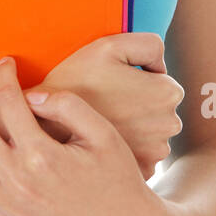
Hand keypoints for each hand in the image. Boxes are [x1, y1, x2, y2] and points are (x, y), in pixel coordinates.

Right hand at [41, 34, 183, 179]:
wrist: (46, 124)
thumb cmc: (76, 81)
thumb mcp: (109, 46)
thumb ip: (149, 45)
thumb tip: (161, 67)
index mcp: (167, 93)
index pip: (164, 82)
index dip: (138, 80)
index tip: (114, 84)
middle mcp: (169, 125)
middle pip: (160, 109)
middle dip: (140, 105)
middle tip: (107, 102)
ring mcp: (157, 151)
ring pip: (151, 133)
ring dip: (134, 128)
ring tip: (104, 120)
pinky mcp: (144, 171)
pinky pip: (141, 155)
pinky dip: (127, 149)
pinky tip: (104, 140)